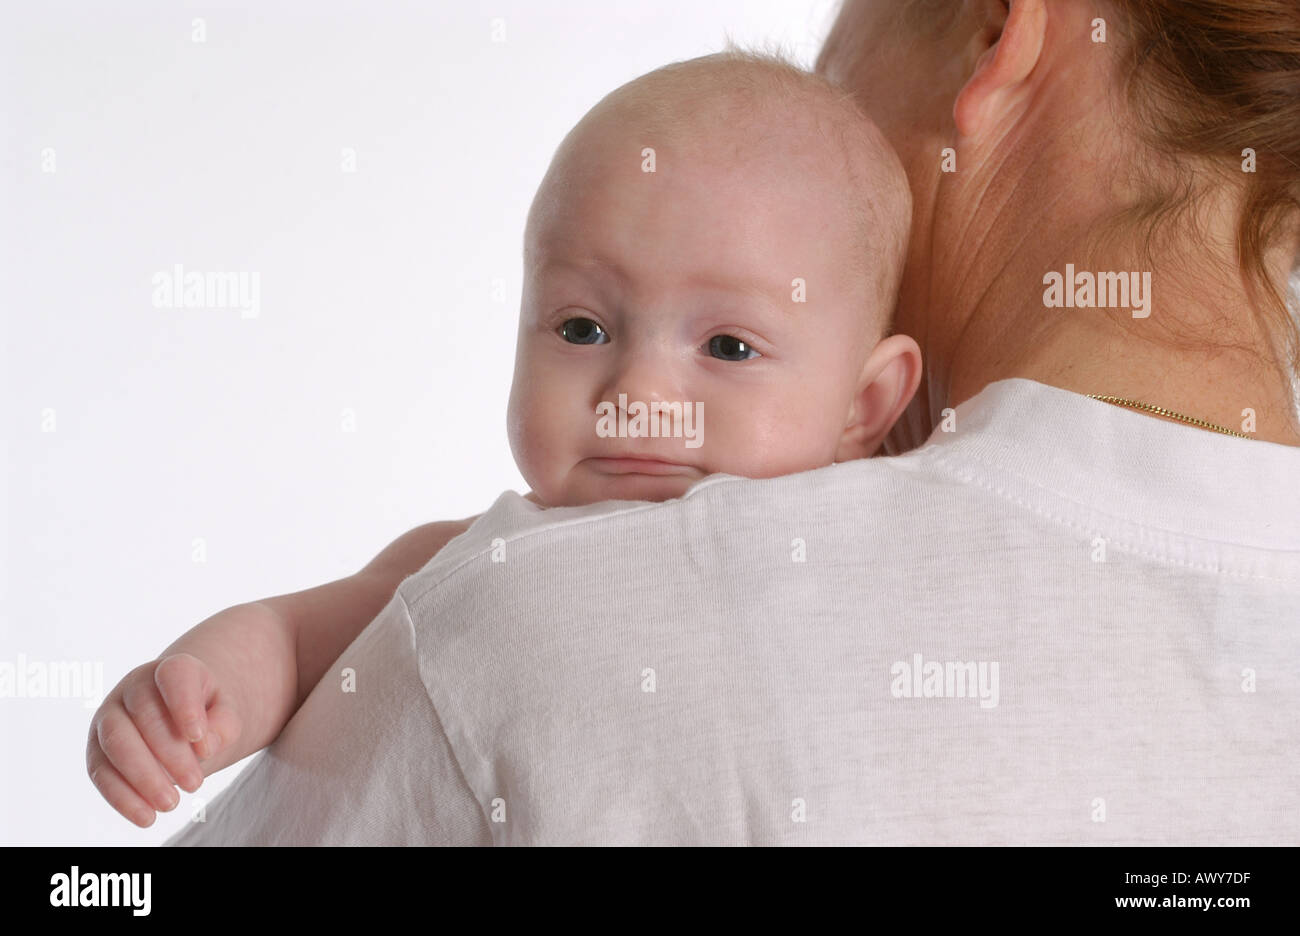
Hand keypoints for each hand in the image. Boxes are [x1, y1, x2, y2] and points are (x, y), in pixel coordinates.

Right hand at [86, 652, 241, 826]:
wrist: (182, 721)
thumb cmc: (208, 716)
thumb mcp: (226, 716)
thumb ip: (222, 726)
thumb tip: (203, 746)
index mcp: (172, 670)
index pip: (175, 674)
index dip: (185, 705)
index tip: (198, 738)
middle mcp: (135, 686)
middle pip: (145, 714)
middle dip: (170, 754)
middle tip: (194, 784)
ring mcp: (110, 715)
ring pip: (116, 741)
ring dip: (142, 777)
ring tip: (171, 804)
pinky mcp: (96, 748)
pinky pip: (100, 771)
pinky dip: (121, 797)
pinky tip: (146, 816)